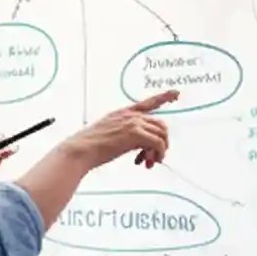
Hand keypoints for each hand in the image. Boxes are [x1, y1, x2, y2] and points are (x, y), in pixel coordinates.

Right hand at [63, 89, 178, 167]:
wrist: (81, 150)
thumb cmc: (89, 147)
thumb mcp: (108, 135)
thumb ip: (125, 136)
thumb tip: (139, 149)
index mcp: (122, 114)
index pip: (147, 103)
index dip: (163, 97)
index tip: (175, 93)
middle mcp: (130, 115)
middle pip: (159, 124)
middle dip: (161, 142)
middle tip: (154, 157)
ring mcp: (133, 123)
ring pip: (160, 134)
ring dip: (159, 150)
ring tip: (150, 162)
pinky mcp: (135, 134)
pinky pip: (157, 143)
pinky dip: (157, 154)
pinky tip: (148, 162)